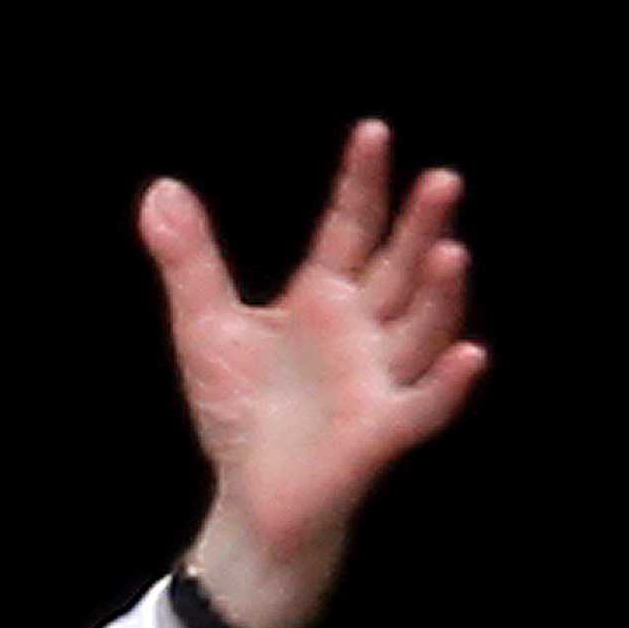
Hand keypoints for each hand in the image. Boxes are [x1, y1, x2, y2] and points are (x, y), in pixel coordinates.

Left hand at [139, 121, 485, 627]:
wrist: (250, 496)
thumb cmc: (241, 410)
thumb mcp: (205, 327)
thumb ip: (190, 260)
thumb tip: (158, 188)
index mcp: (324, 296)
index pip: (350, 227)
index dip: (362, 183)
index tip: (373, 131)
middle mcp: (364, 328)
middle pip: (400, 268)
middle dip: (421, 227)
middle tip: (442, 179)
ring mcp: (379, 377)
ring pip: (423, 328)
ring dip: (442, 295)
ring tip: (452, 253)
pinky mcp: (383, 430)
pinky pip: (425, 404)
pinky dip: (448, 382)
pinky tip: (470, 355)